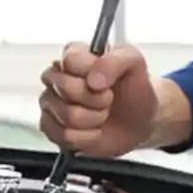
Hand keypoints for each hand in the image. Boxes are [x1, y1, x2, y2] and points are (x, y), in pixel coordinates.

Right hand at [38, 42, 158, 157]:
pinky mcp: (52, 128)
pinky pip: (63, 135)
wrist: (141, 121)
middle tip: (108, 99)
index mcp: (75, 55)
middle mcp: (58, 76)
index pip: (70, 60)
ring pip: (66, 115)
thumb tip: (93, 79)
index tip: (107, 81)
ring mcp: (52, 103)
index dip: (92, 74)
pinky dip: (87, 137)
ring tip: (103, 114)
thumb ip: (115, 60)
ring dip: (93, 119)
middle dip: (96, 99)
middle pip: (65, 88)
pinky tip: (94, 130)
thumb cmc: (134, 90)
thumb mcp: (134, 63)